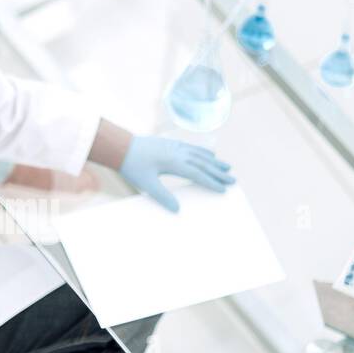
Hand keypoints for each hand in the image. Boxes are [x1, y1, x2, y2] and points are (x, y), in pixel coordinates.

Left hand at [119, 136, 234, 213]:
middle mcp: (177, 152)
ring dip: (215, 161)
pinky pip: (192, 147)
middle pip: (203, 163)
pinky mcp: (171, 143)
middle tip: (233, 180)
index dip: (211, 182)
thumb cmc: (132, 166)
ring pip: (200, 154)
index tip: (223, 189)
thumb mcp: (146, 184)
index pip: (197, 173)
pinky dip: (203, 151)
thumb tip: (177, 210)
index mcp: (173, 162)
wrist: (120, 146)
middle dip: (219, 172)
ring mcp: (175, 146)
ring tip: (228, 168)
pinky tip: (211, 154)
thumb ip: (162, 196)